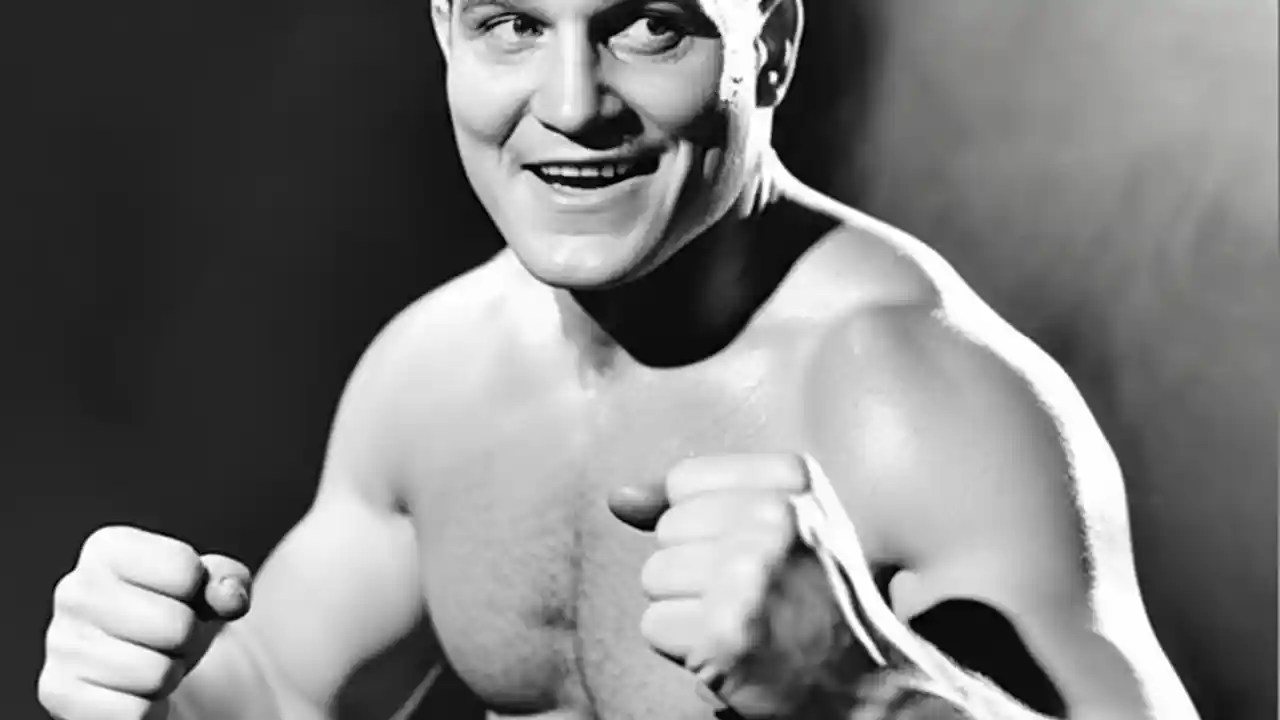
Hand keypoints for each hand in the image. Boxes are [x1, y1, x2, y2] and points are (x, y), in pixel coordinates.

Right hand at [39, 526, 251, 719]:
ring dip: (168, 675)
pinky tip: (132, 693)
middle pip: (177, 625)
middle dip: (187, 638)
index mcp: (108, 548)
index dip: (200, 591)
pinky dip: (148, 710)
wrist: (134, 666)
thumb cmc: (172, 612)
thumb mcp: (206, 586)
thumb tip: (230, 599)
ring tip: (149, 661)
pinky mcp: (57, 692)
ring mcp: (60, 642)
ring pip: (158, 674)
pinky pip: (133, 713)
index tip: (181, 595)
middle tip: (169, 638)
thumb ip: (227, 580)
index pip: (184, 569)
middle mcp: (75, 589)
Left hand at [609, 453, 867, 717]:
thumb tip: (618, 497)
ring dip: (687, 608)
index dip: (705, 524)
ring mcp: (751, 573)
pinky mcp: (726, 630)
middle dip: (695, 568)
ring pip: (655, 576)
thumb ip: (693, 501)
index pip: (686, 480)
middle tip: (754, 594)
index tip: (755, 551)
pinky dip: (683, 647)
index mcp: (793, 480)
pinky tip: (729, 650)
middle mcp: (777, 518)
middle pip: (668, 530)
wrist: (868, 685)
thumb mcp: (775, 525)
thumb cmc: (814, 598)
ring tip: (741, 619)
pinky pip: (655, 625)